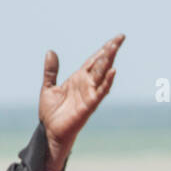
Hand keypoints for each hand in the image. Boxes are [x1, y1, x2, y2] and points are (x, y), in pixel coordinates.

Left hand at [37, 34, 124, 170]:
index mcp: (78, 78)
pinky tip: (113, 71)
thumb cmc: (51, 113)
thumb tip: (51, 52)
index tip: (116, 39)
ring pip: (102, 74)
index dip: (104, 49)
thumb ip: (51, 70)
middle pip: (102, 64)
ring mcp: (89, 94)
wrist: (50, 132)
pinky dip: (107, 82)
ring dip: (109, 61)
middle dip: (111, 50)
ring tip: (115, 47)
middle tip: (121, 37)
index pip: (95, 60)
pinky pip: (100, 92)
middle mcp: (86, 84)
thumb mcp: (48, 87)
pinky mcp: (89, 105)